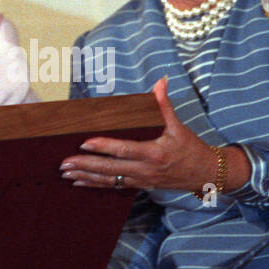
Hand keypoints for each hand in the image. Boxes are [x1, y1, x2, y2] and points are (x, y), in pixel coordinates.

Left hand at [59, 77, 232, 192]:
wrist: (205, 173)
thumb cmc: (191, 148)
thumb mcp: (179, 126)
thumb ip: (165, 105)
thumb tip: (160, 82)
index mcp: (154, 153)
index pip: (124, 150)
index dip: (103, 147)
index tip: (84, 143)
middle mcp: (145, 169)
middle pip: (111, 169)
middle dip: (86, 166)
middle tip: (64, 163)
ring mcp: (142, 180)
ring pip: (109, 180)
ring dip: (86, 177)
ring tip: (66, 174)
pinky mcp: (140, 185)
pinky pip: (115, 186)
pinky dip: (96, 184)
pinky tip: (80, 182)